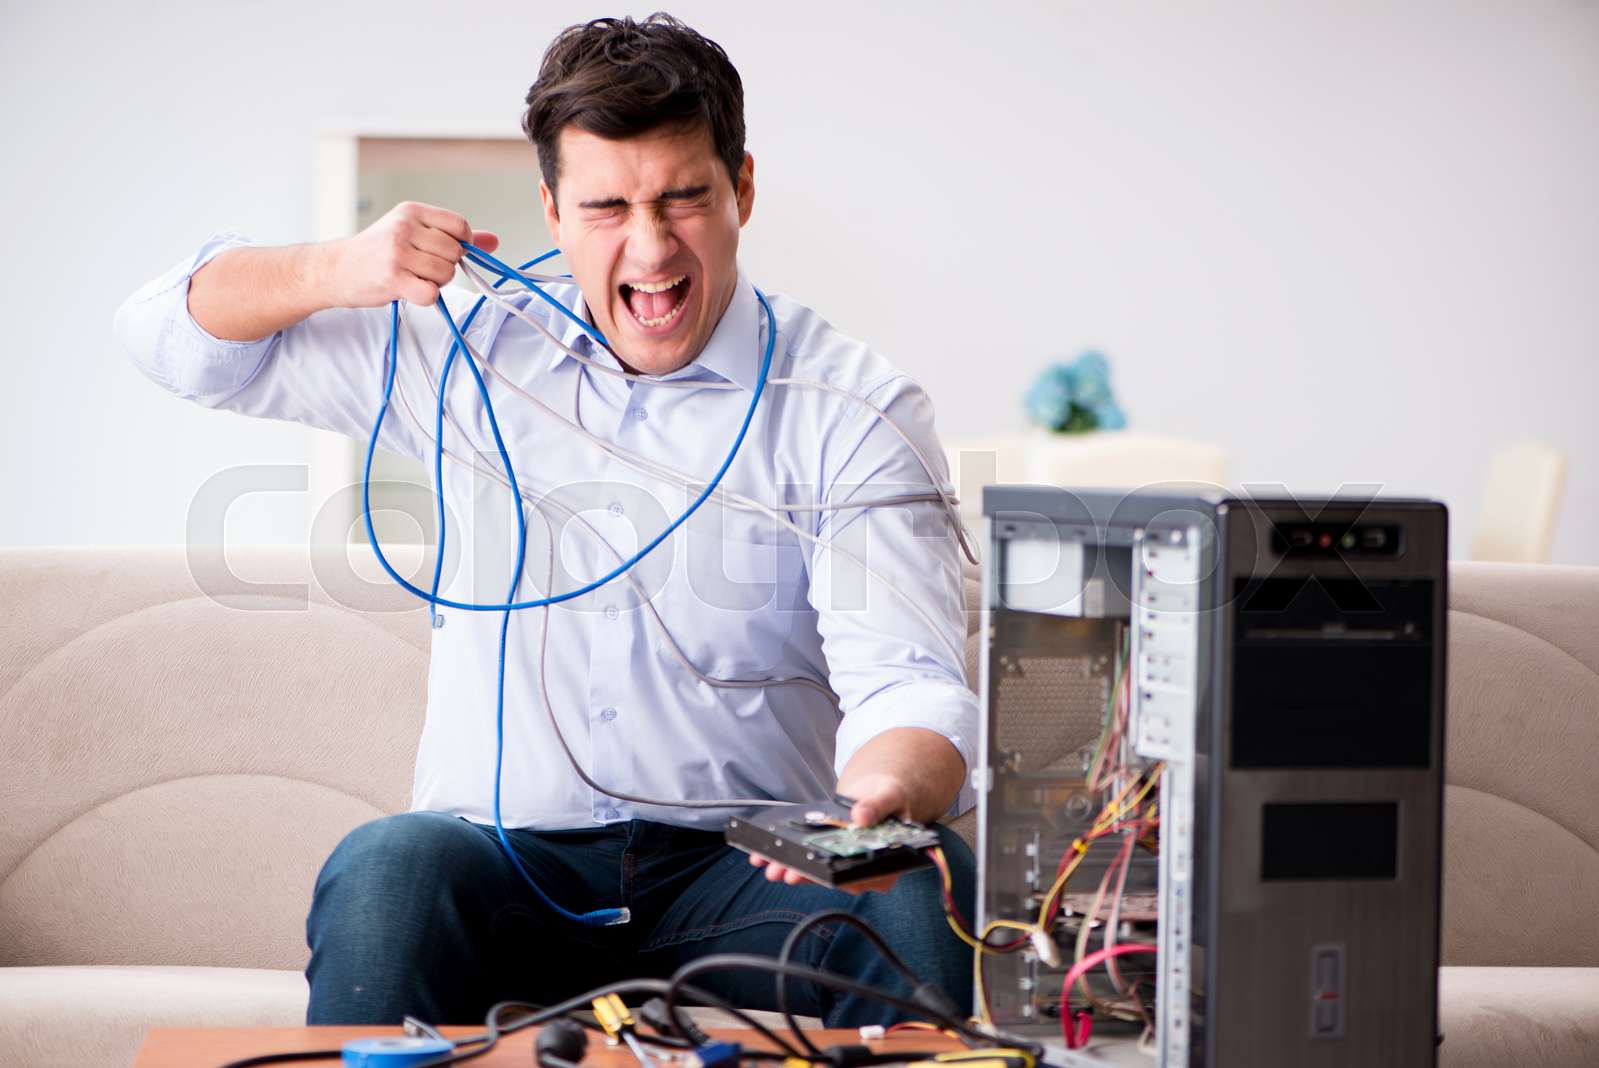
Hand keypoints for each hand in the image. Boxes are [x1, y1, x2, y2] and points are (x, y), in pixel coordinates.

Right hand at [326, 201, 498, 308]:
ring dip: (435, 282)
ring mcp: (398, 252)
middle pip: (455, 252)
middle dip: (447, 266)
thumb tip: (494, 241)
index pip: (460, 225)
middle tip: (423, 268)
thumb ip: (453, 236)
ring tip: (413, 277)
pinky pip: (432, 293)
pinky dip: (426, 297)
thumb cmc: (378, 252)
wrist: (336, 269)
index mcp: (412, 212)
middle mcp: (405, 228)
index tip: (449, 252)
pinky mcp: (393, 278)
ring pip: (446, 273)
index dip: (463, 244)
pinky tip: (409, 289)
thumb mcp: (413, 233)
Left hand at [747, 775, 913, 894]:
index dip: (838, 878)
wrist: (875, 793)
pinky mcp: (828, 859)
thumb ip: (877, 805)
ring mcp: (844, 867)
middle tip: (786, 873)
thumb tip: (862, 816)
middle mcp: (865, 872)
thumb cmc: (887, 797)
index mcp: (887, 864)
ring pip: (818, 874)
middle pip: (834, 879)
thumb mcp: (888, 795)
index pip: (861, 876)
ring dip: (793, 870)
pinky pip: (809, 862)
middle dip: (807, 875)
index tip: (817, 873)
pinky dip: (789, 859)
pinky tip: (768, 856)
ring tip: (770, 865)